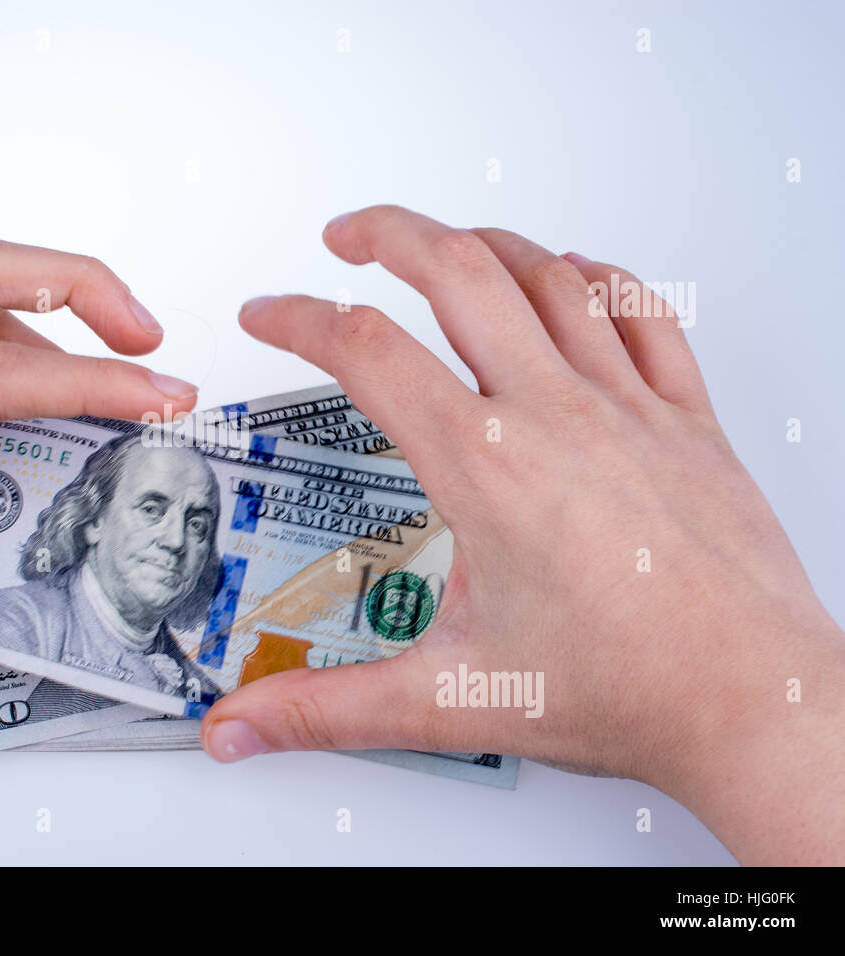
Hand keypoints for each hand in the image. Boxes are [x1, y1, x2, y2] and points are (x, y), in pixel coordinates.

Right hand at [201, 205, 844, 863]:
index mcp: (486, 468)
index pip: (366, 352)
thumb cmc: (631, 691)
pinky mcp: (687, 419)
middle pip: (457, 271)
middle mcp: (556, 416)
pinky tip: (578, 272)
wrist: (756, 706)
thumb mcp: (450, 699)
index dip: (298, 319)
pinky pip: (642, 312)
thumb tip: (243, 726)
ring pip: (549, 275)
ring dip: (482, 241)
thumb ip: (326, 710)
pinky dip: (597, 276)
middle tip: (348, 234)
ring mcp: (629, 407)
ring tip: (443, 241)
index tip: (269, 313)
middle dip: (386, 233)